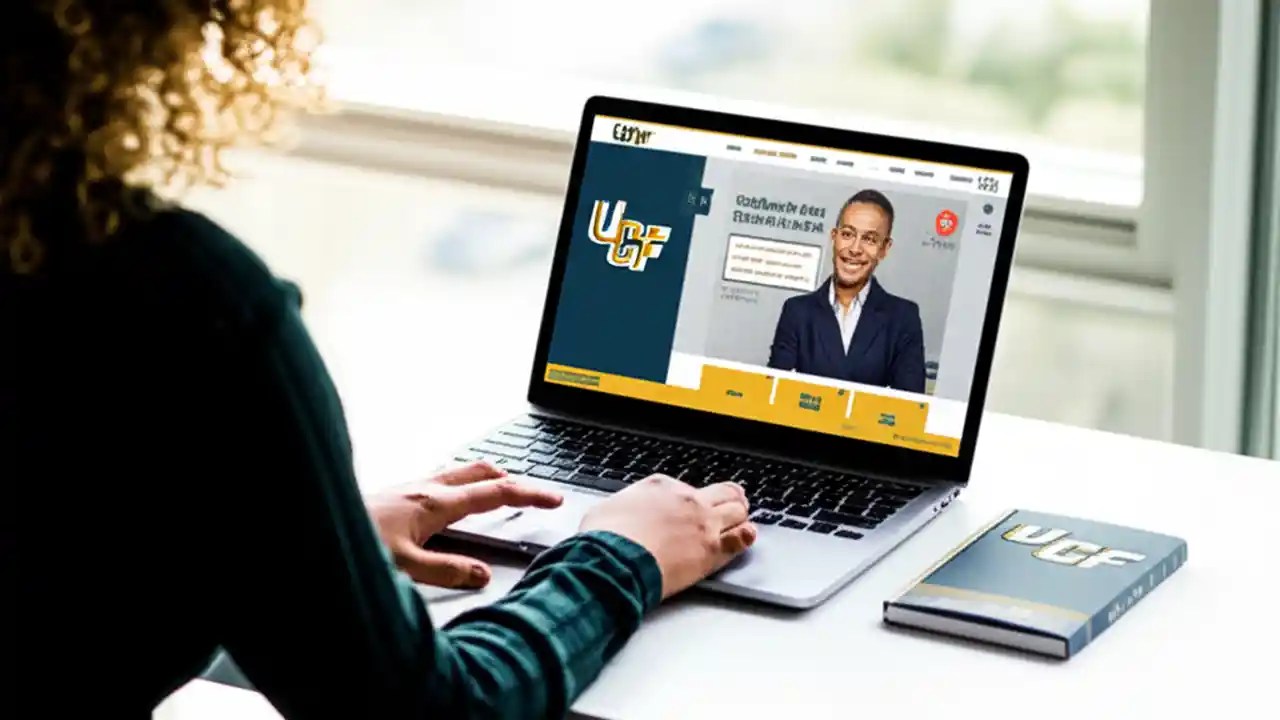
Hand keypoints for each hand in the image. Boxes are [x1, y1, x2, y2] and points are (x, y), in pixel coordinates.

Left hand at [366, 462, 562, 588]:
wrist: (308, 525)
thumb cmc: (350, 542)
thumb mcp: (404, 567)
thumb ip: (447, 571)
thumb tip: (481, 574)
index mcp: (435, 503)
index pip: (495, 492)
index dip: (530, 494)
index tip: (554, 498)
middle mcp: (424, 488)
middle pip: (480, 472)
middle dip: (512, 478)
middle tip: (534, 490)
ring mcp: (408, 488)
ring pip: (459, 473)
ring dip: (486, 478)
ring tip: (501, 488)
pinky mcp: (395, 494)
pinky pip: (440, 481)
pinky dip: (461, 485)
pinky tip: (450, 500)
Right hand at [579, 475, 755, 598]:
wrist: (614, 561)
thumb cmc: (604, 538)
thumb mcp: (606, 510)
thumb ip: (623, 509)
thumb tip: (617, 516)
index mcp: (660, 486)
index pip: (686, 488)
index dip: (690, 499)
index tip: (689, 506)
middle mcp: (686, 499)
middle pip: (721, 492)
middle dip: (728, 498)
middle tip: (730, 504)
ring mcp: (703, 523)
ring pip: (737, 511)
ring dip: (739, 515)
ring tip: (741, 519)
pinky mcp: (711, 550)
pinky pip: (740, 539)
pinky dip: (746, 536)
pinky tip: (747, 536)